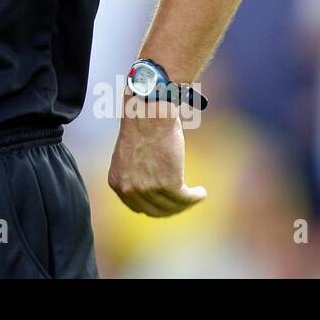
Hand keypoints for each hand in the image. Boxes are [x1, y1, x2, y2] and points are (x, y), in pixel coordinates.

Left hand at [107, 95, 206, 216]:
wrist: (149, 109)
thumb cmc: (141, 125)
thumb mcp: (130, 154)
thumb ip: (135, 173)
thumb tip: (152, 189)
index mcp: (116, 181)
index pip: (137, 207)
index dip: (155, 207)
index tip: (167, 204)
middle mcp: (129, 188)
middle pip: (156, 210)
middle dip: (172, 209)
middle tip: (184, 203)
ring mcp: (148, 188)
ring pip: (173, 206)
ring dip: (187, 203)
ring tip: (196, 196)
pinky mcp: (168, 183)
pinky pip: (186, 198)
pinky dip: (196, 197)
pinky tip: (202, 193)